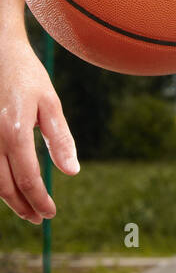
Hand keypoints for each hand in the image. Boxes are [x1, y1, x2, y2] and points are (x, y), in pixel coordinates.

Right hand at [0, 34, 78, 222]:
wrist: (0, 54)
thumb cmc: (28, 76)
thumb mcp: (50, 103)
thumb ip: (60, 139)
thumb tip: (72, 172)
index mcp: (15, 132)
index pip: (28, 178)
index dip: (40, 199)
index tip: (51, 213)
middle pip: (5, 186)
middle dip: (23, 207)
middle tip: (40, 218)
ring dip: (9, 199)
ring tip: (27, 210)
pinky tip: (11, 188)